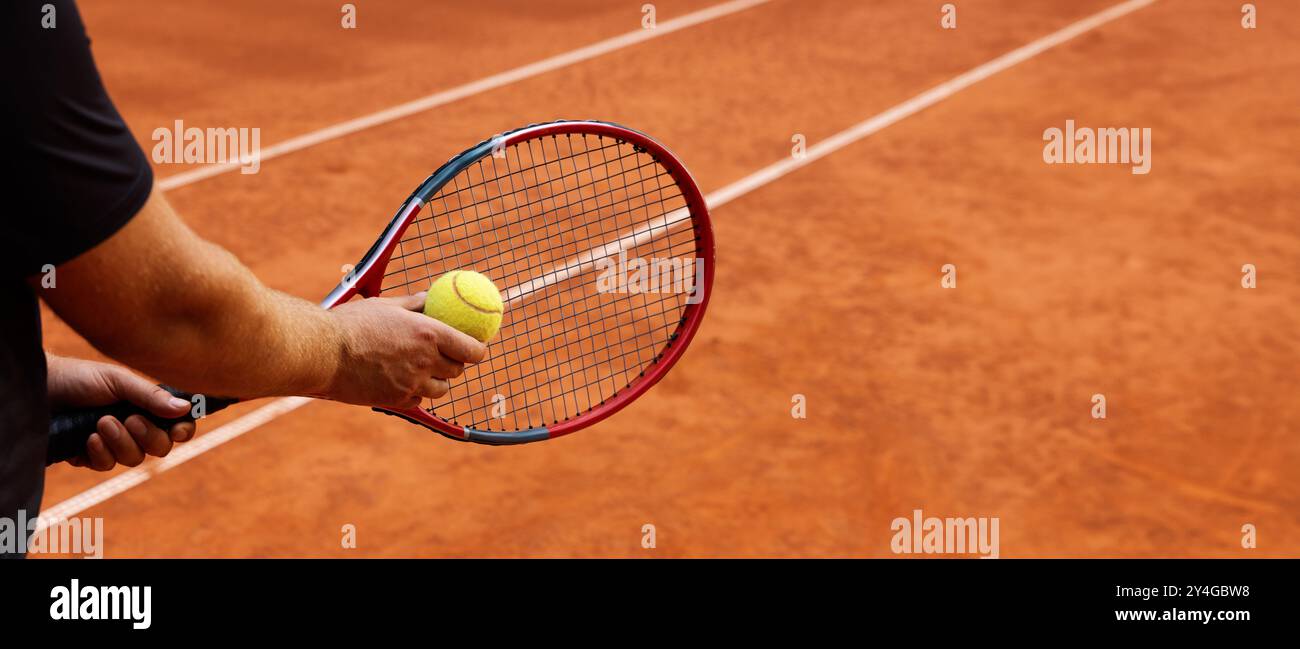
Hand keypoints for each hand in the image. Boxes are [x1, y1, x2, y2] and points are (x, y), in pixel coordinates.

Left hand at [46, 354, 196, 470]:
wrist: (40, 389)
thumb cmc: (80, 378)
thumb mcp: (118, 381)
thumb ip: (151, 396)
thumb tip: (186, 408)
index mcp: (146, 407)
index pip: (177, 425)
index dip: (182, 431)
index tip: (176, 431)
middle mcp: (134, 427)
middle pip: (160, 448)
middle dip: (147, 437)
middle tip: (130, 419)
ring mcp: (113, 444)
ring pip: (134, 460)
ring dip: (120, 443)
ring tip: (100, 423)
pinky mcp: (90, 456)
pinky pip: (106, 466)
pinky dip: (99, 453)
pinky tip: (87, 438)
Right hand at [325, 292, 486, 408]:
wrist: (322, 353)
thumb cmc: (351, 325)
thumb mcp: (386, 306)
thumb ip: (414, 304)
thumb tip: (430, 298)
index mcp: (429, 334)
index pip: (472, 350)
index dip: (477, 350)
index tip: (475, 347)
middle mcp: (425, 361)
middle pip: (457, 370)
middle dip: (454, 363)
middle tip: (444, 356)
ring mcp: (412, 384)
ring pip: (440, 389)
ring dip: (436, 380)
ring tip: (420, 368)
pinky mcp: (397, 401)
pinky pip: (418, 400)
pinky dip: (414, 393)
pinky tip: (400, 380)